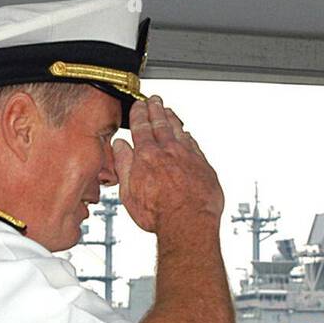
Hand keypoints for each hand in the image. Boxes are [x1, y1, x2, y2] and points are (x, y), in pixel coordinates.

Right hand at [112, 95, 223, 235]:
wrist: (189, 223)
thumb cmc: (159, 214)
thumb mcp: (129, 192)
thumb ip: (124, 165)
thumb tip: (120, 146)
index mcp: (147, 156)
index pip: (141, 127)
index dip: (139, 114)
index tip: (138, 105)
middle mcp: (169, 151)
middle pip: (161, 124)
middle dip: (156, 109)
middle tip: (154, 100)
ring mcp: (188, 157)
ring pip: (179, 131)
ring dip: (173, 119)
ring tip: (169, 111)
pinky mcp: (203, 166)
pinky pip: (194, 145)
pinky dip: (188, 136)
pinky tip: (187, 135)